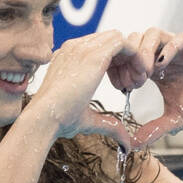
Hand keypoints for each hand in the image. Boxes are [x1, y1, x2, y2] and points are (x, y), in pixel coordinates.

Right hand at [27, 30, 143, 152]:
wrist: (45, 118)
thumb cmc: (58, 120)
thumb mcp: (88, 119)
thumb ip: (108, 124)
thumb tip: (126, 143)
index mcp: (69, 58)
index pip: (100, 48)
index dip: (116, 65)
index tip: (122, 86)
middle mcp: (75, 48)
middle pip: (110, 41)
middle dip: (126, 61)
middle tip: (132, 85)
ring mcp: (82, 47)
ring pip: (118, 39)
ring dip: (132, 58)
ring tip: (136, 82)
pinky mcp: (94, 53)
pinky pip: (124, 42)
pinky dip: (136, 57)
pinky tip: (138, 77)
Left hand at [108, 28, 182, 147]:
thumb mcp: (174, 121)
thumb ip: (154, 129)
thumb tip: (132, 144)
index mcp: (157, 69)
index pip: (131, 56)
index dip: (123, 67)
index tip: (122, 87)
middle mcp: (168, 55)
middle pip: (138, 39)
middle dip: (131, 57)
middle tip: (133, 80)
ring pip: (156, 34)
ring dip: (145, 50)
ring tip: (144, 72)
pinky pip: (182, 38)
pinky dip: (169, 47)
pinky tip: (162, 64)